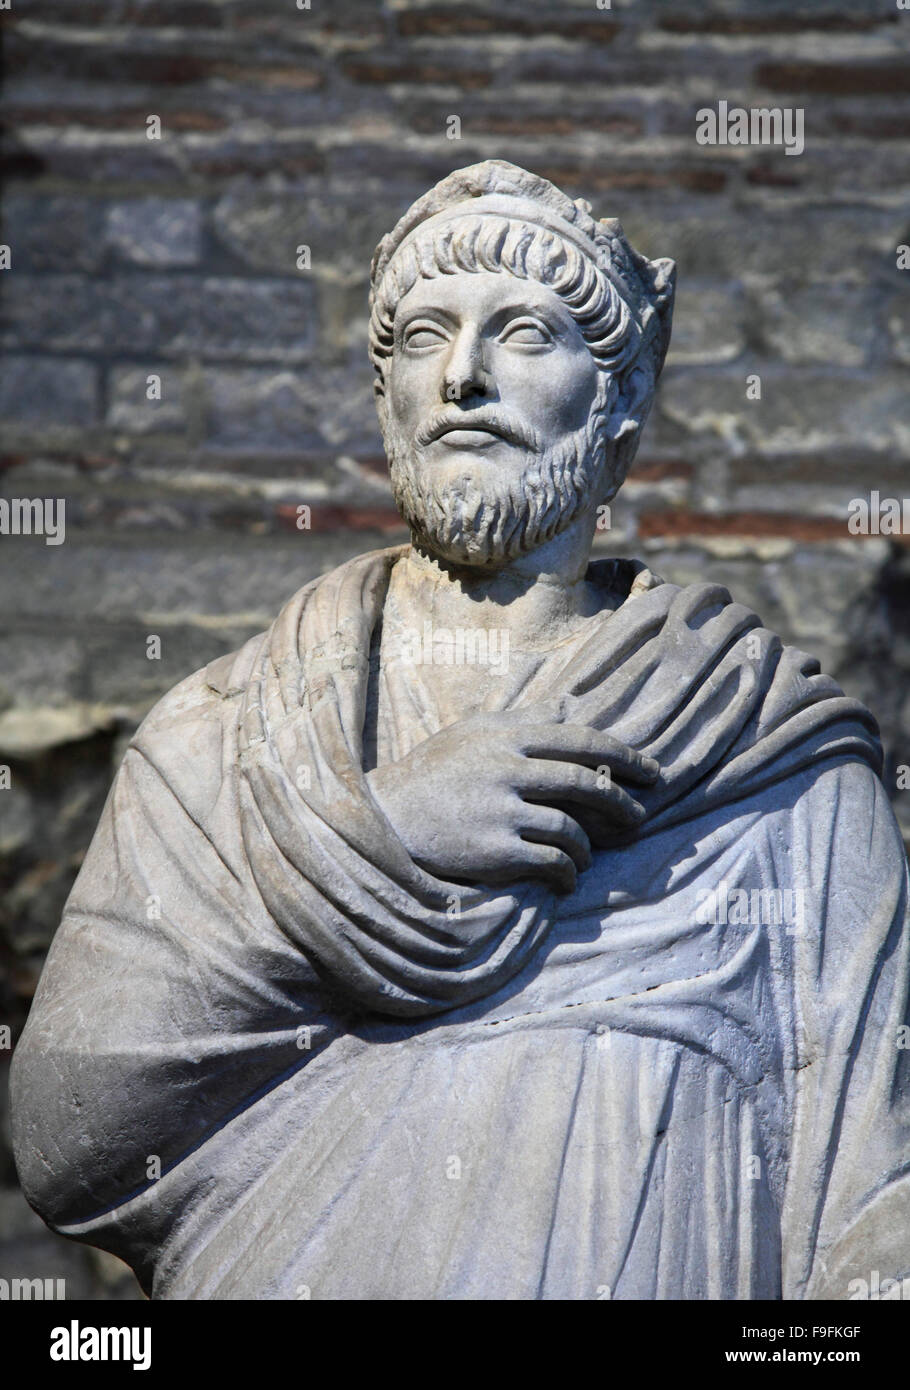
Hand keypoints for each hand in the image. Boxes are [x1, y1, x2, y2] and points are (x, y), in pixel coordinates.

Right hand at [366, 708, 658, 893]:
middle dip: (621, 803)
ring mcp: (501, 810)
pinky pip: (550, 863)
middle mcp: (507, 768)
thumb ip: (522, 717)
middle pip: (586, 783)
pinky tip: (565, 879)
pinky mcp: (494, 851)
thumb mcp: (472, 732)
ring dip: (587, 849)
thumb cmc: (432, 772)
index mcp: (506, 735)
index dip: (624, 757)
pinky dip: (566, 874)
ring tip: (586, 857)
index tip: (651, 772)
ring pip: (571, 829)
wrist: (382, 820)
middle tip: (638, 818)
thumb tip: (569, 704)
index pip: (582, 740)